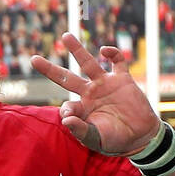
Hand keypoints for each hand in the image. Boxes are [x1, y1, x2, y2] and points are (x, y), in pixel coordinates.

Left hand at [31, 32, 161, 155]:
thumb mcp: (96, 139)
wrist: (141, 136)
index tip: (71, 116)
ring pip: (87, 63)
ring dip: (77, 50)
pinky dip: (112, 53)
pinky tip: (103, 50)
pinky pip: (117, 62)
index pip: (66, 105)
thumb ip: (81, 131)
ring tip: (66, 36)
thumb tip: (65, 119)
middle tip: (33, 59)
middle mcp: (90, 93)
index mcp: (82, 109)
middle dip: (50, 70)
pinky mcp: (122, 79)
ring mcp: (105, 84)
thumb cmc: (116, 140)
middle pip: (66, 78)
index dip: (66, 110)